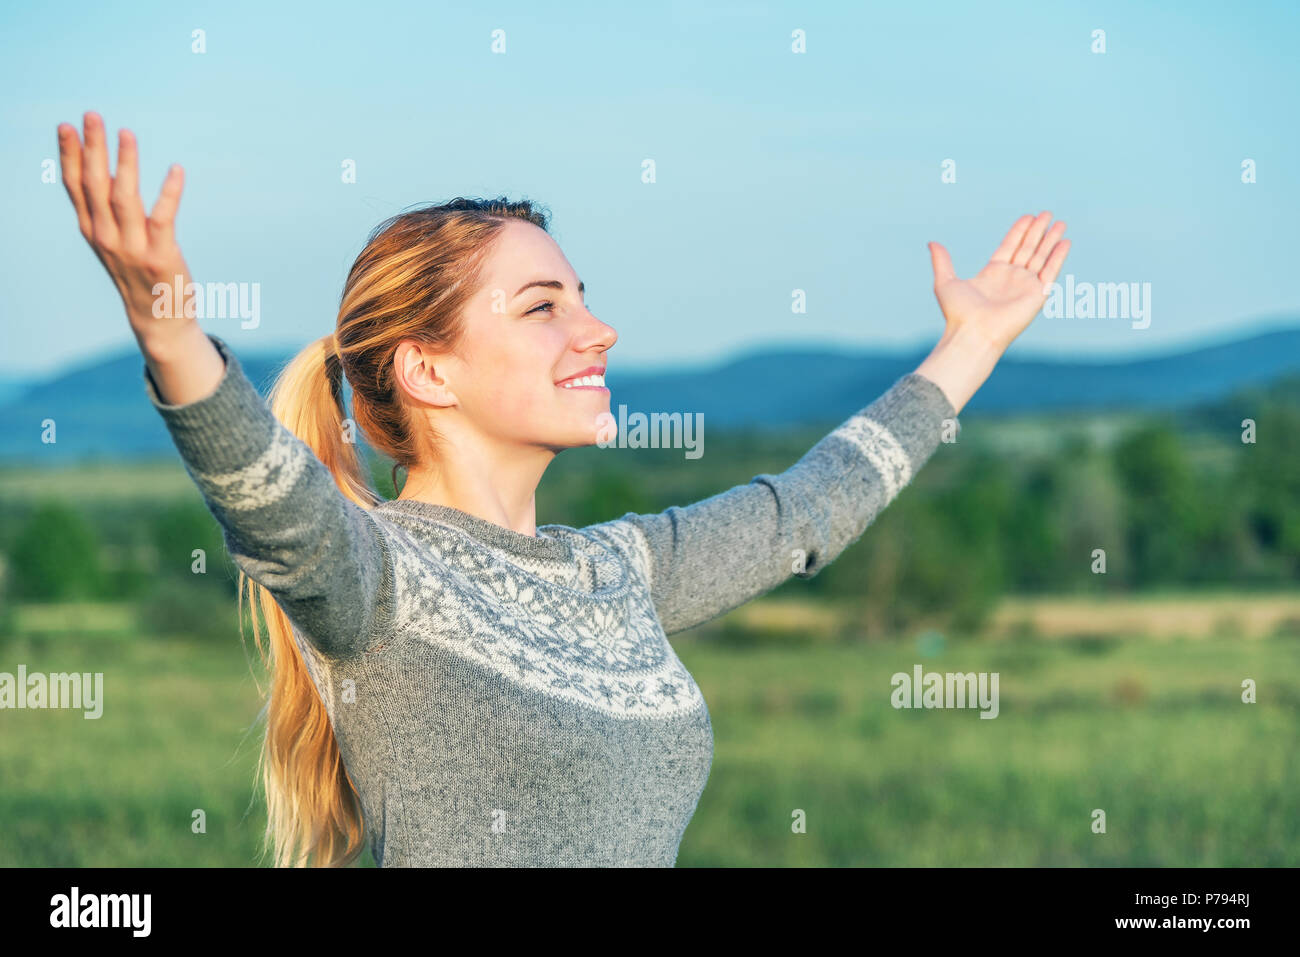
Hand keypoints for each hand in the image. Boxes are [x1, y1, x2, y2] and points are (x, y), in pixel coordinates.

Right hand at [58, 112, 195, 352]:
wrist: (157, 317)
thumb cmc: (136, 271)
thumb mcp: (112, 239)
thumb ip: (105, 208)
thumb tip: (104, 167)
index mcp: (92, 230)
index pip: (75, 187)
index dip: (70, 156)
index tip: (67, 125)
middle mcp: (106, 237)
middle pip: (95, 185)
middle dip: (92, 149)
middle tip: (93, 115)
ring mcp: (132, 248)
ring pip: (124, 198)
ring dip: (125, 163)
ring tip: (126, 133)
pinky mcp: (161, 256)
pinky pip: (164, 219)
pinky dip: (170, 192)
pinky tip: (176, 169)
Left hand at [927, 212, 1070, 352]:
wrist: (973, 333)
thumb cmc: (958, 313)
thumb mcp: (945, 281)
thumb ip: (942, 261)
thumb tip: (932, 242)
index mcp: (992, 274)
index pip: (1009, 247)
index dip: (1019, 232)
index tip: (1028, 216)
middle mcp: (1011, 279)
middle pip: (1027, 249)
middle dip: (1037, 231)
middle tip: (1046, 213)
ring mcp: (1025, 286)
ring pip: (1041, 257)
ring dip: (1050, 239)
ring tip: (1060, 222)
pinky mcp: (1037, 295)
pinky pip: (1051, 271)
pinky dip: (1058, 256)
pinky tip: (1065, 241)